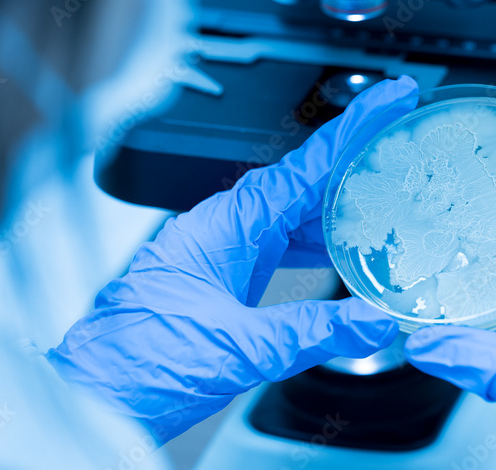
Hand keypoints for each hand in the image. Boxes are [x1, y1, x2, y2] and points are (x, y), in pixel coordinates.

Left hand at [47, 77, 418, 442]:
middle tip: (400, 141)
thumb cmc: (138, 364)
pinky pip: (281, 242)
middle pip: (303, 181)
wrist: (95, 396)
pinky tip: (342, 253)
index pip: (303, 166)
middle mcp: (223, 227)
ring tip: (386, 200)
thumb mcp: (240, 347)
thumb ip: (313, 331)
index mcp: (225, 225)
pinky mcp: (223, 274)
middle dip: (355, 160)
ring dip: (340, 206)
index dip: (352, 129)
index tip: (387, 99)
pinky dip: (317, 242)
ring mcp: (222, 249)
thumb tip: (372, 321)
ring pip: (294, 213)